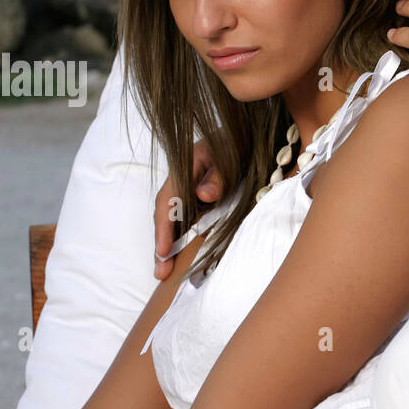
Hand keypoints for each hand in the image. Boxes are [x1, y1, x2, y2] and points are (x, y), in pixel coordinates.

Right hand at [154, 137, 222, 280]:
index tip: (163, 252)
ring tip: (165, 273)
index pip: (167, 202)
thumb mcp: (229, 154)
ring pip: (174, 221)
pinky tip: (180, 257)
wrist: (247, 136)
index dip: (164, 228)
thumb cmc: (236, 143)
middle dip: (161, 245)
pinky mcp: (199, 200)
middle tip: (160, 273)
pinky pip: (187, 221)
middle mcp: (181, 182)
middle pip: (165, 216)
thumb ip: (218, 174)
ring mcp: (189, 192)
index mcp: (184, 169)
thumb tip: (203, 194)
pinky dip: (182, 239)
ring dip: (169, 246)